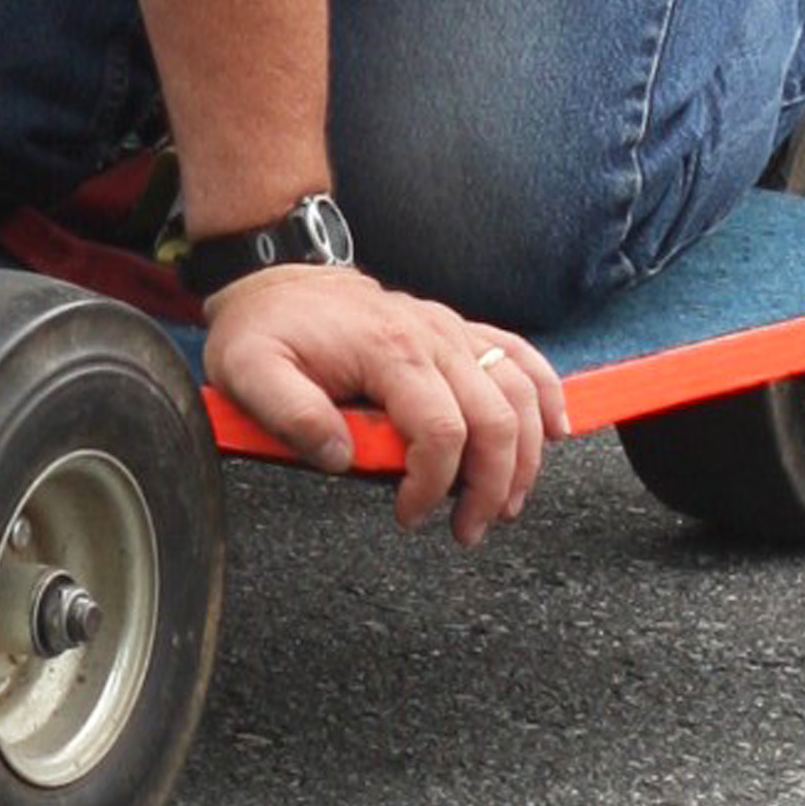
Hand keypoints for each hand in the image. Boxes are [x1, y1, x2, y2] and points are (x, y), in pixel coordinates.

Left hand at [196, 261, 565, 546]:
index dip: (434, 484)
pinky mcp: (456, 331)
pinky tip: (555, 432)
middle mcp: (431, 335)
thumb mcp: (249, 372)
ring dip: (525, 457)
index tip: (408, 514)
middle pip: (496, 419)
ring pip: (520, 392)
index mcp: (386, 348)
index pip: (441, 429)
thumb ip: (292, 417)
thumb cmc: (264, 328)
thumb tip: (343, 458)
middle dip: (492, 487)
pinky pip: (520, 356)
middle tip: (467, 529)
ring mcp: (449, 330)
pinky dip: (547, 394)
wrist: (274, 276)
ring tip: (503, 503)